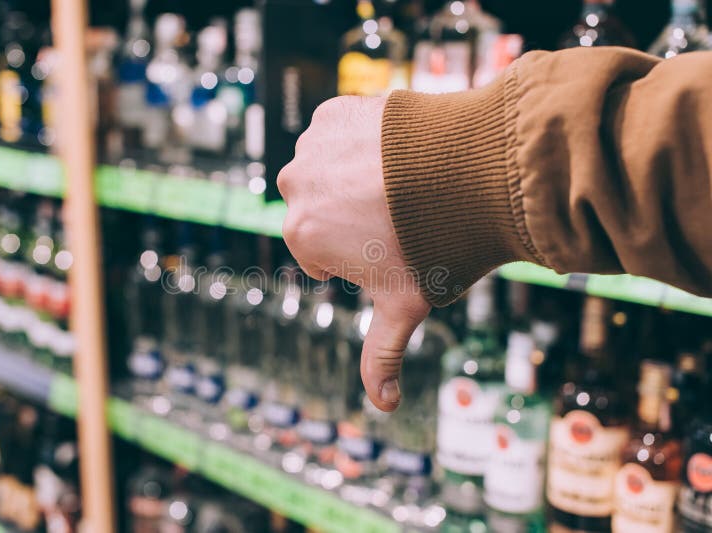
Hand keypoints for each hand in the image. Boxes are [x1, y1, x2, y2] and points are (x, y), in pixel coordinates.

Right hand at [278, 96, 430, 411]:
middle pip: (323, 210)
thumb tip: (384, 406)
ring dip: (355, 177)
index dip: (359, 256)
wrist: (471, 170)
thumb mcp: (405, 305)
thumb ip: (383, 356)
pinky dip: (362, 142)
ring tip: (402, 183)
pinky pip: (341, 132)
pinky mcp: (336, 110)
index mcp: (301, 235)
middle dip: (353, 216)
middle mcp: (295, 186)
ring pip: (330, 170)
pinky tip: (397, 153)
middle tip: (402, 215)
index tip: (392, 248)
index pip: (323, 253)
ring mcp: (314, 144)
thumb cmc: (434, 243)